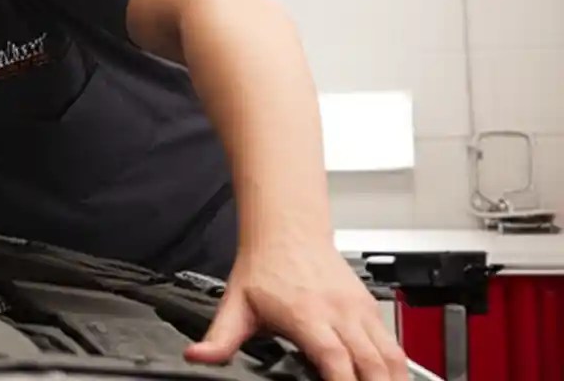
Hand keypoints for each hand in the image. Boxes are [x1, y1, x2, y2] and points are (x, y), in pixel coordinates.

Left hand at [184, 241, 408, 379]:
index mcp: (307, 315)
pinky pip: (393, 344)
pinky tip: (389, 380)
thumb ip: (220, 338)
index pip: (334, 359)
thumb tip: (199, 356)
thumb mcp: (236, 304)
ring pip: (391, 355)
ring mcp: (358, 309)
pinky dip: (396, 367)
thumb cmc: (265, 265)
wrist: (287, 229)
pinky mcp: (369, 307)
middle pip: (371, 363)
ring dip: (392, 380)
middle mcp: (339, 312)